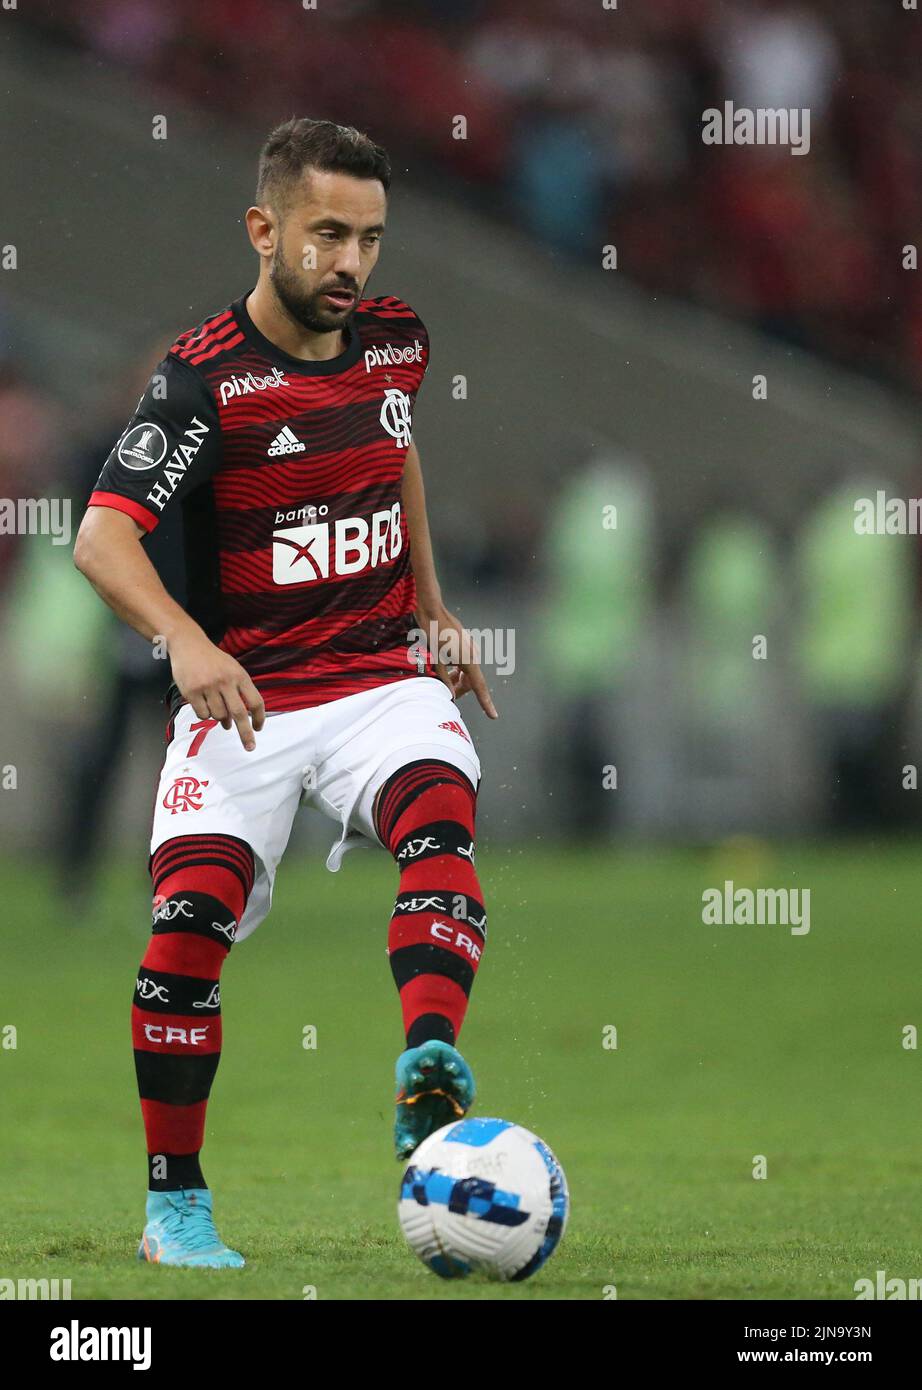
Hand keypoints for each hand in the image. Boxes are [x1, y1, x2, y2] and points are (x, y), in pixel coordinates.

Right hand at [168, 627, 265, 750]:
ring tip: (217, 709)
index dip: (259, 718)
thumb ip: (239, 690)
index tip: (258, 729)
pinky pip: (202, 714)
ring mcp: (208, 686)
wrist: (188, 644)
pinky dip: (204, 714)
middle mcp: (225, 681)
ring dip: (220, 719)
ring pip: (219, 716)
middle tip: (250, 746)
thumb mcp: (232, 669)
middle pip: (239, 713)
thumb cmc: (213, 660)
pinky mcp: (192, 691)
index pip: (255, 701)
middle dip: (246, 733)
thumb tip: (240, 720)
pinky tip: (203, 703)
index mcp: (239, 675)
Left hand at [418, 606, 497, 719]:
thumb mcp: (435, 659)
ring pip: (468, 670)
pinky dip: (458, 667)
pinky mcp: (466, 642)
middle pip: (472, 680)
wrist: (432, 609)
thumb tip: (450, 693)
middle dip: (462, 689)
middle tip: (449, 694)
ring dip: (458, 678)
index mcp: (467, 660)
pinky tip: (447, 666)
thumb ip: (443, 677)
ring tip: (444, 678)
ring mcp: (470, 647)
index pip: (479, 687)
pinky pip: (465, 660)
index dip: (486, 703)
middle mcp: (473, 654)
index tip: (493, 716)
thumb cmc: (432, 634)